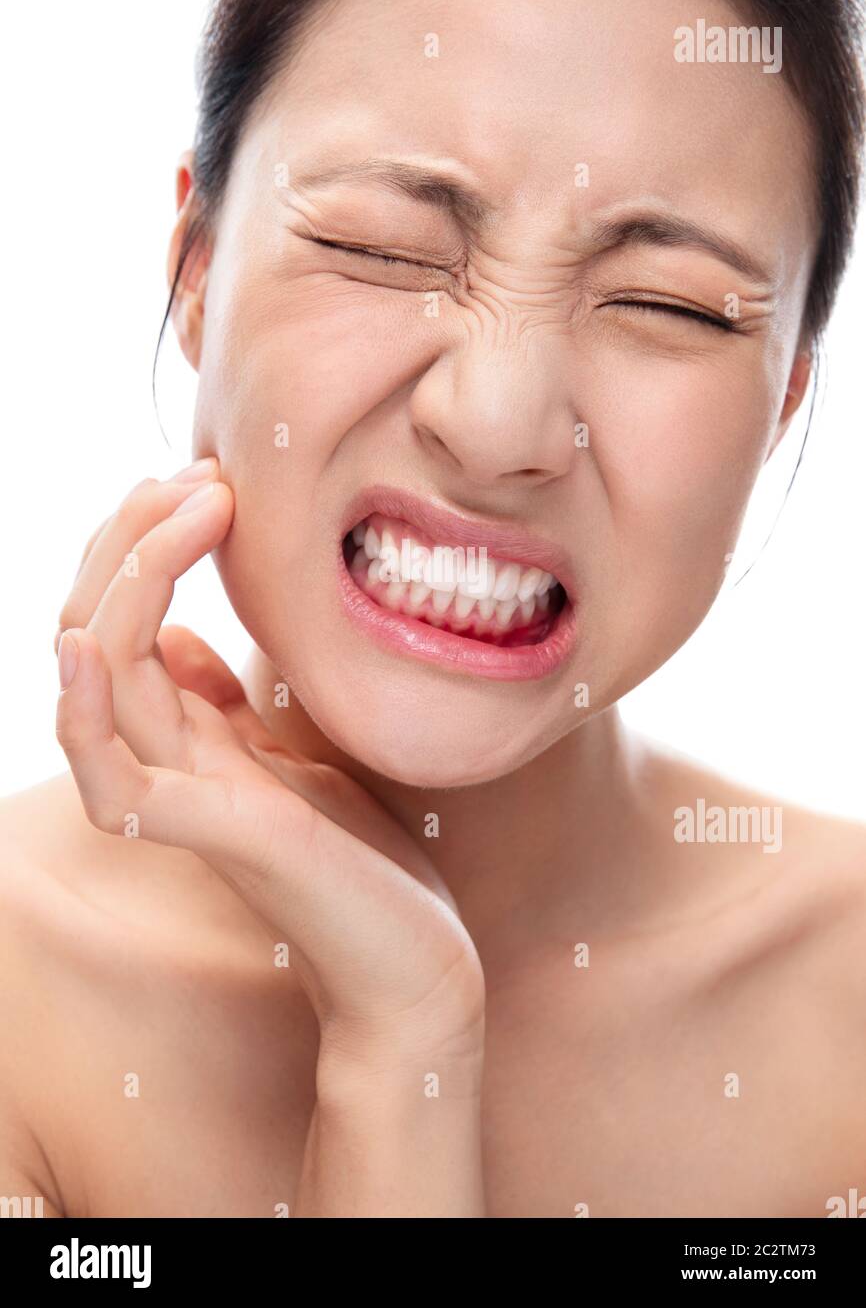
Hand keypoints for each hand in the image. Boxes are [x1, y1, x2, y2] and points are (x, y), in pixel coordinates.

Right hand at [54, 461, 484, 1065]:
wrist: (416, 964)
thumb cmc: (365, 862)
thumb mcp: (295, 755)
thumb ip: (228, 705)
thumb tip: (178, 642)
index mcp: (191, 736)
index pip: (122, 620)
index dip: (145, 541)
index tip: (211, 479)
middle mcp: (171, 759)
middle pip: (97, 629)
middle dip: (132, 536)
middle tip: (201, 472)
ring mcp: (185, 799)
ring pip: (103, 677)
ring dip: (128, 578)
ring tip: (188, 503)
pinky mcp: (218, 840)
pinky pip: (115, 777)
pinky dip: (85, 712)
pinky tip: (90, 645)